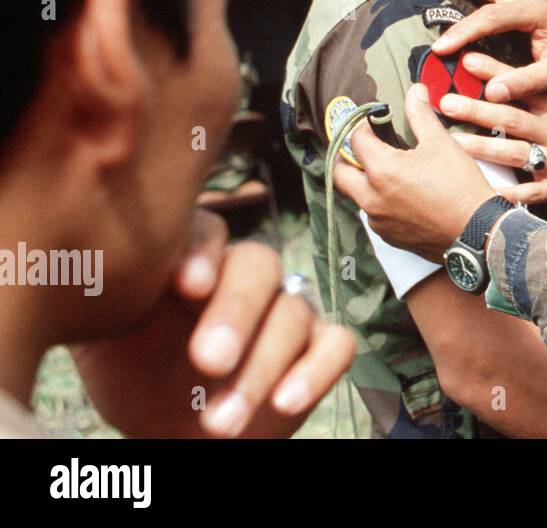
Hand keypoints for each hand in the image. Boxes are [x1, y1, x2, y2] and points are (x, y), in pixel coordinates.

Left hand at [72, 210, 354, 437]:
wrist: (168, 426)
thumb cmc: (135, 372)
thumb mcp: (107, 336)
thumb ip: (113, 300)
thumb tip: (96, 274)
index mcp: (194, 260)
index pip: (209, 232)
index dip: (201, 252)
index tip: (183, 287)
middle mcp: (245, 277)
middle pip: (259, 266)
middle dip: (235, 314)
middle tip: (207, 362)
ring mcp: (287, 310)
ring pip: (293, 313)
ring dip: (259, 369)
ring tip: (218, 422)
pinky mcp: (318, 347)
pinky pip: (337, 344)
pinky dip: (316, 371)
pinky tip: (284, 402)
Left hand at [332, 83, 496, 257]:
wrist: (478, 232)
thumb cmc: (460, 186)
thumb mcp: (441, 143)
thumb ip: (421, 115)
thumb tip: (415, 91)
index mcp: (381, 170)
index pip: (355, 140)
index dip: (362, 126)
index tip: (372, 121)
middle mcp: (371, 198)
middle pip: (340, 173)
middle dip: (345, 157)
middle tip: (361, 147)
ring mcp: (378, 221)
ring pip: (356, 197)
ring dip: (362, 181)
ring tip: (383, 171)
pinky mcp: (389, 237)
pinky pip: (373, 215)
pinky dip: (378, 202)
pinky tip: (400, 196)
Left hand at [440, 51, 546, 206]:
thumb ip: (537, 90)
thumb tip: (495, 76)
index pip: (523, 86)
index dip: (494, 73)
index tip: (466, 62)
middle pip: (512, 119)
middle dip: (476, 111)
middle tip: (447, 103)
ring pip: (514, 154)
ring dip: (482, 148)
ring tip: (452, 143)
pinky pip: (526, 194)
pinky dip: (503, 192)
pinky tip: (479, 189)